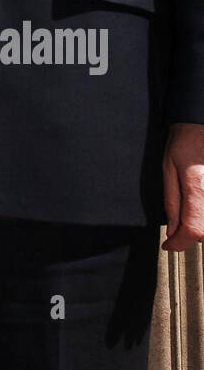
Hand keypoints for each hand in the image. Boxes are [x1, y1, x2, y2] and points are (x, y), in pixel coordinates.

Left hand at [162, 122, 203, 250]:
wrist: (202, 124)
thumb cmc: (185, 143)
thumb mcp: (168, 169)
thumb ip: (172, 203)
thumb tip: (172, 231)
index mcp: (197, 187)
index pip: (192, 229)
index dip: (179, 243)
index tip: (169, 245)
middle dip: (190, 235)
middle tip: (179, 229)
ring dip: (201, 227)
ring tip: (191, 215)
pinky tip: (199, 208)